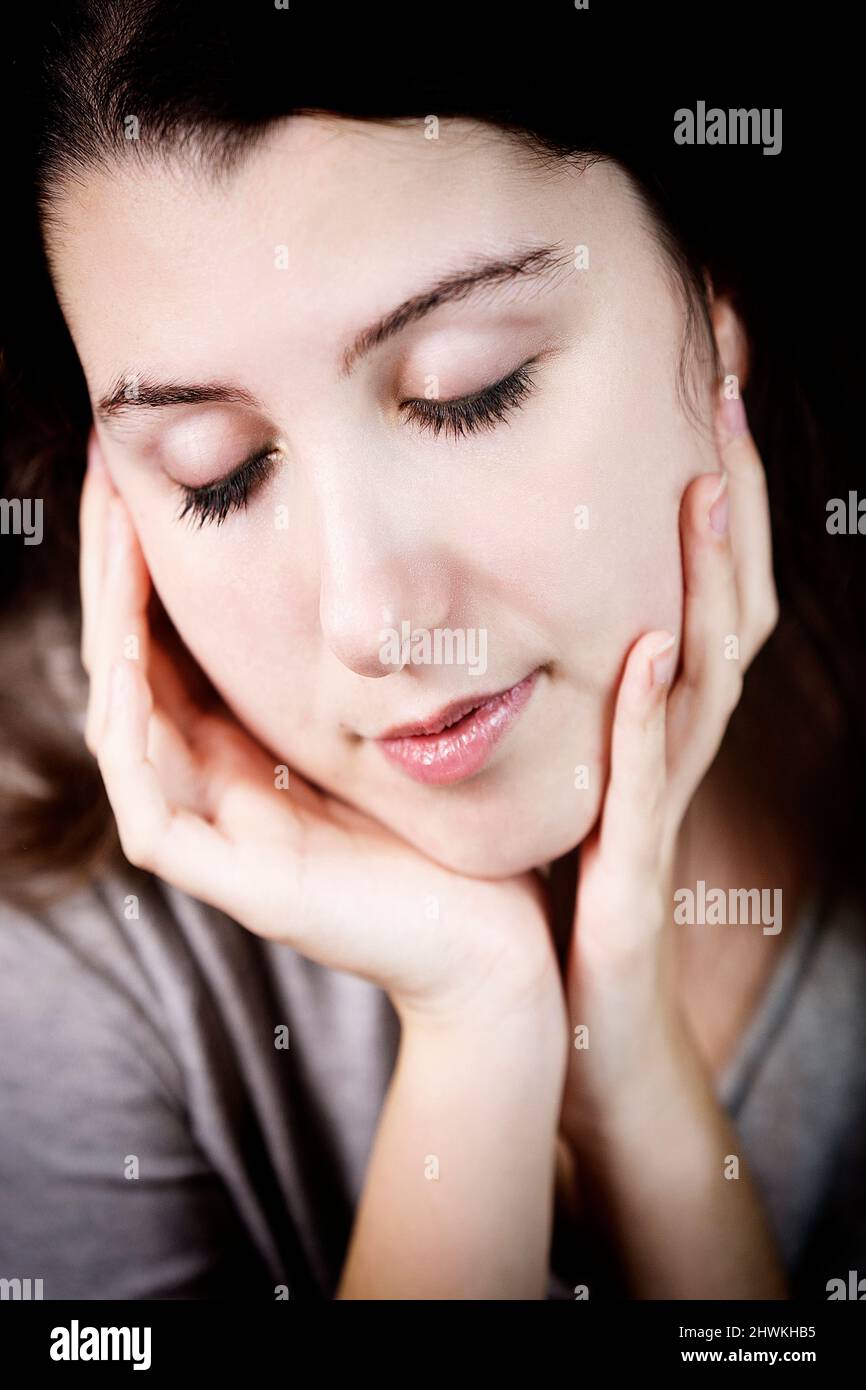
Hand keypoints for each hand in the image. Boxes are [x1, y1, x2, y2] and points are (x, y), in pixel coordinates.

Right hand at [79, 432, 566, 1037]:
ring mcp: (218, 839)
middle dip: (114, 573)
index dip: (145, 566)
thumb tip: (343, 565)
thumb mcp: (386, 722)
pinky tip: (125, 661)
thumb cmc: (454, 829)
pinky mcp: (235, 885)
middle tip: (104, 474)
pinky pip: (147, 810)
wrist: (497, 940)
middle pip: (131, 668)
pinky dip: (128, 735)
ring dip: (109, 628)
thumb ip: (343, 666)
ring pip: (122, 726)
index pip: (167, 646)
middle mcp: (215, 787)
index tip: (144, 474)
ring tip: (112, 534)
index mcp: (243, 752)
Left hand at [561, 386, 779, 1135]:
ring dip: (711, 576)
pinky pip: (648, 780)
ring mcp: (665, 800)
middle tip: (729, 378)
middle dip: (735, 491)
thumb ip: (560, 686)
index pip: (702, 577)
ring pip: (710, 672)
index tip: (707, 374)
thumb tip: (498, 595)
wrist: (582, 1020)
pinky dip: (649, 713)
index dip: (717, 482)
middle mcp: (677, 743)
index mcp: (657, 714)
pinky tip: (647, 646)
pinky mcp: (636, 867)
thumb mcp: (567, 765)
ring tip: (704, 481)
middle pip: (732, 599)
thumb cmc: (568, 892)